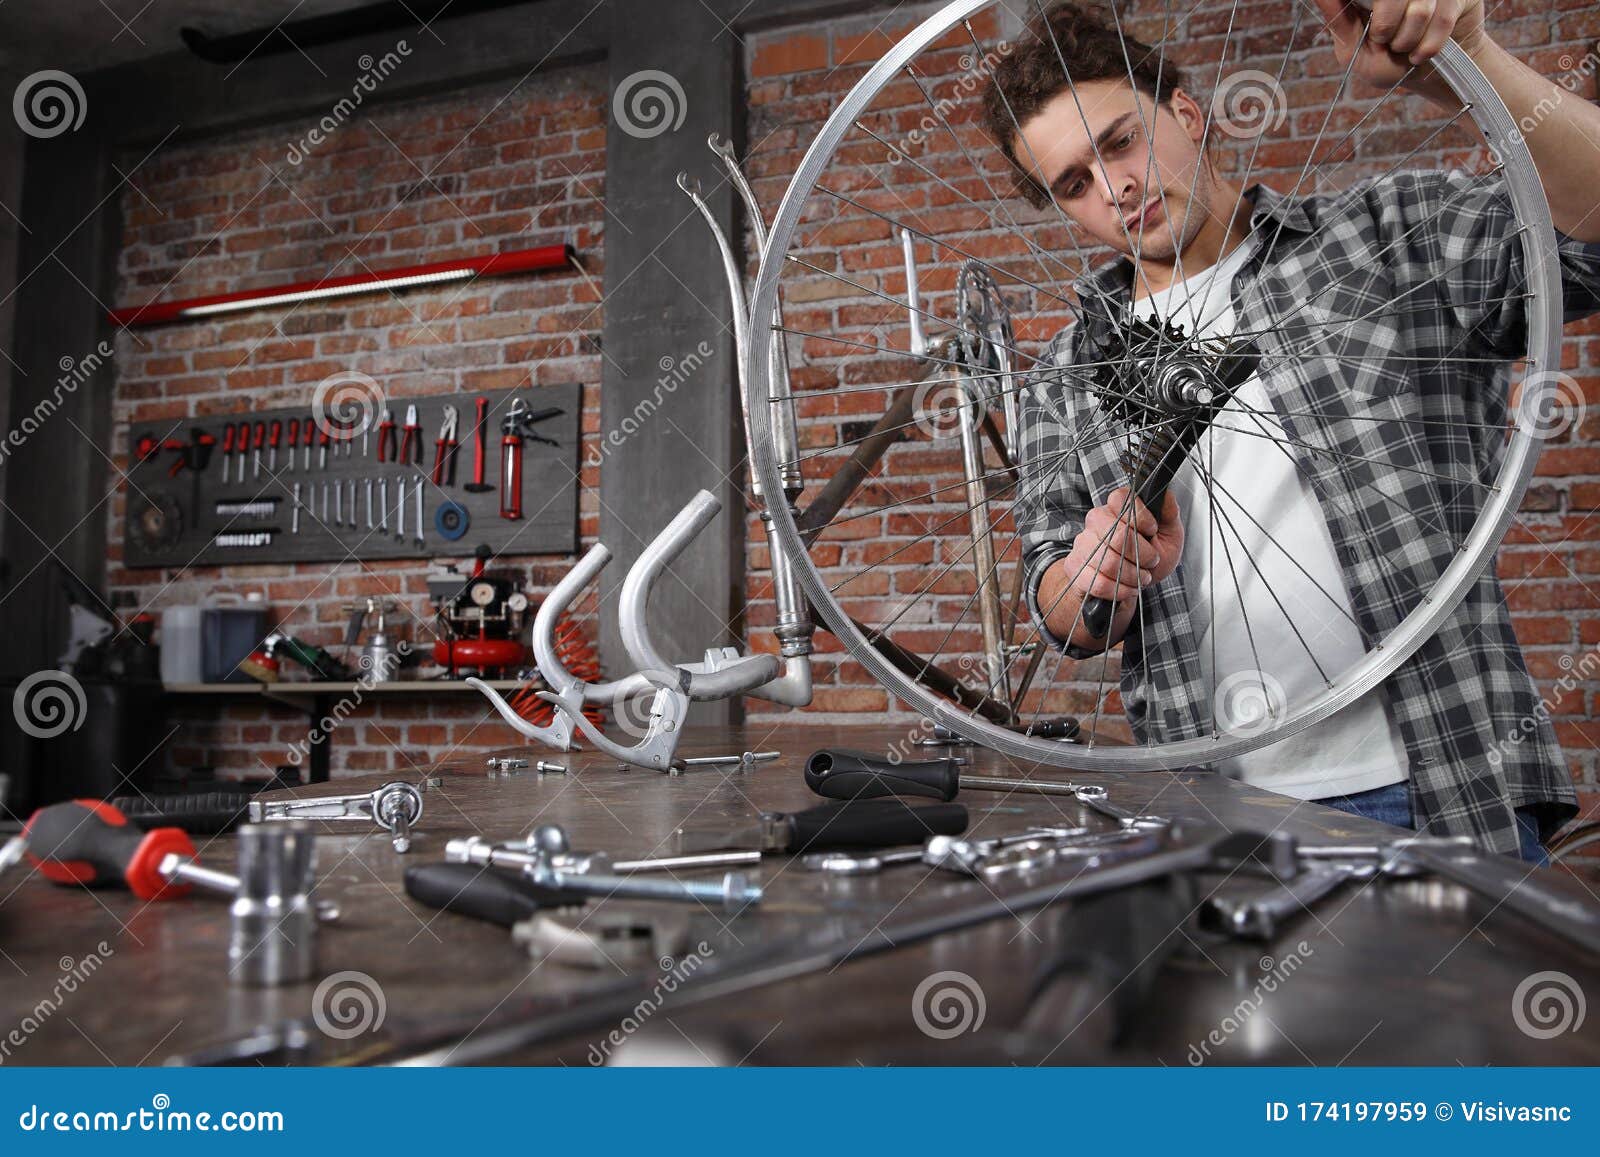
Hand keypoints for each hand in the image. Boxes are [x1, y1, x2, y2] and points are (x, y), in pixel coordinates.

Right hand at [1064, 488, 1183, 604]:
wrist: (1132, 583)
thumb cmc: (1151, 556)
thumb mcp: (1168, 534)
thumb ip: (1169, 512)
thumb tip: (1164, 494)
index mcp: (1116, 507)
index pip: (1121, 500)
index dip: (1141, 518)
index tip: (1153, 531)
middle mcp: (1095, 521)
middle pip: (1117, 535)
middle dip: (1142, 554)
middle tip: (1152, 561)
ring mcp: (1082, 544)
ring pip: (1108, 562)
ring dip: (1132, 575)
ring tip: (1142, 578)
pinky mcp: (1075, 568)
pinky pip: (1098, 582)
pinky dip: (1119, 590)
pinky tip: (1129, 589)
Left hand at [1312, 0, 1486, 98]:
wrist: (1432, 74)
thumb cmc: (1388, 62)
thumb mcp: (1353, 48)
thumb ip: (1338, 19)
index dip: (1379, 17)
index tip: (1372, 34)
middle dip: (1385, 27)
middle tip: (1385, 41)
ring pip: (1419, 9)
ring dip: (1409, 40)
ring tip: (1405, 48)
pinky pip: (1443, 18)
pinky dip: (1429, 46)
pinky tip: (1422, 53)